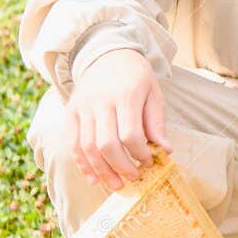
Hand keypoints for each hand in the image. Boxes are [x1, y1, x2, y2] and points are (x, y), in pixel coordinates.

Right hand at [65, 48, 171, 189]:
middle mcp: (100, 102)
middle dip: (121, 167)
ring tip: (116, 185)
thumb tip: (166, 150)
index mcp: (126, 95)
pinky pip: (72, 143)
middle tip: (135, 178)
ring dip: (101, 171)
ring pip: (87, 147)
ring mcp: (82, 107)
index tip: (151, 161)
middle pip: (106, 144)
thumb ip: (157, 122)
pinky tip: (94, 178)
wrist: (106, 53)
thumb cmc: (135, 76)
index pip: (131, 134)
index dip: (141, 154)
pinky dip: (82, 164)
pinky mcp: (71, 112)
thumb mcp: (153, 93)